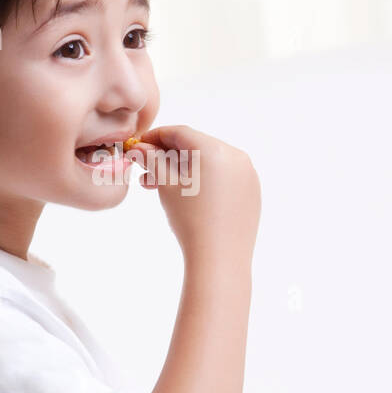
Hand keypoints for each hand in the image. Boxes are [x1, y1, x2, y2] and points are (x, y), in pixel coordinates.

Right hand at [128, 125, 260, 266]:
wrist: (220, 259)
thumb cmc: (190, 220)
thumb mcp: (166, 186)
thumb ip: (152, 160)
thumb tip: (139, 148)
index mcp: (215, 149)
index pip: (180, 133)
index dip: (156, 137)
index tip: (140, 147)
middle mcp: (236, 156)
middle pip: (196, 147)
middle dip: (169, 158)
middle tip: (147, 173)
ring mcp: (248, 175)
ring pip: (210, 163)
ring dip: (185, 171)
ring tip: (163, 188)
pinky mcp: (252, 192)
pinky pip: (225, 178)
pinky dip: (205, 182)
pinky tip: (189, 197)